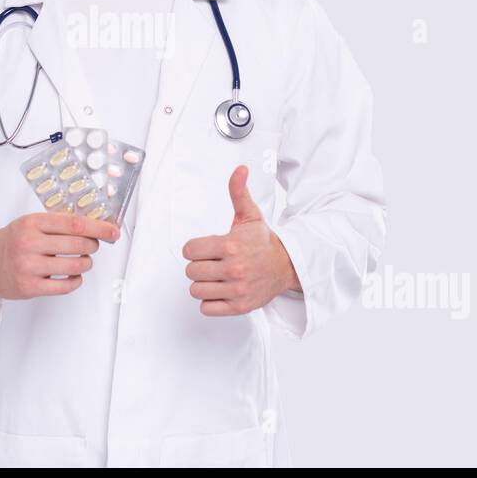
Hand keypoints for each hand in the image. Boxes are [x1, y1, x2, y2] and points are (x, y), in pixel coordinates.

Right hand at [0, 212, 119, 303]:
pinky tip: (73, 275)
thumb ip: (57, 223)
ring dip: (86, 263)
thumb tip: (94, 225)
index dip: (98, 227)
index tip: (112, 231)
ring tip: (83, 261)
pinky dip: (76, 280)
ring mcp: (28, 266)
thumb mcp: (30, 223)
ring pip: (75, 266)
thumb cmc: (12, 241)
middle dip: (93, 245)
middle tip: (94, 245)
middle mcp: (29, 243)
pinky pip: (65, 286)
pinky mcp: (29, 287)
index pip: (74, 223)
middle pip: (78, 244)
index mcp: (32, 222)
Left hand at [182, 165, 300, 316]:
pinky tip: (220, 290)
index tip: (205, 248)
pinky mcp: (239, 306)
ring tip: (216, 277)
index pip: (189, 250)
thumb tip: (240, 169)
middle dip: (198, 266)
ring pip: (196, 290)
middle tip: (212, 262)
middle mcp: (233, 269)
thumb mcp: (250, 215)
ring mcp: (236, 289)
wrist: (287, 265)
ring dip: (203, 284)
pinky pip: (207, 308)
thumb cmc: (263, 241)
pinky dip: (210, 301)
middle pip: (191, 271)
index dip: (194, 248)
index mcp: (230, 245)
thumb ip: (239, 192)